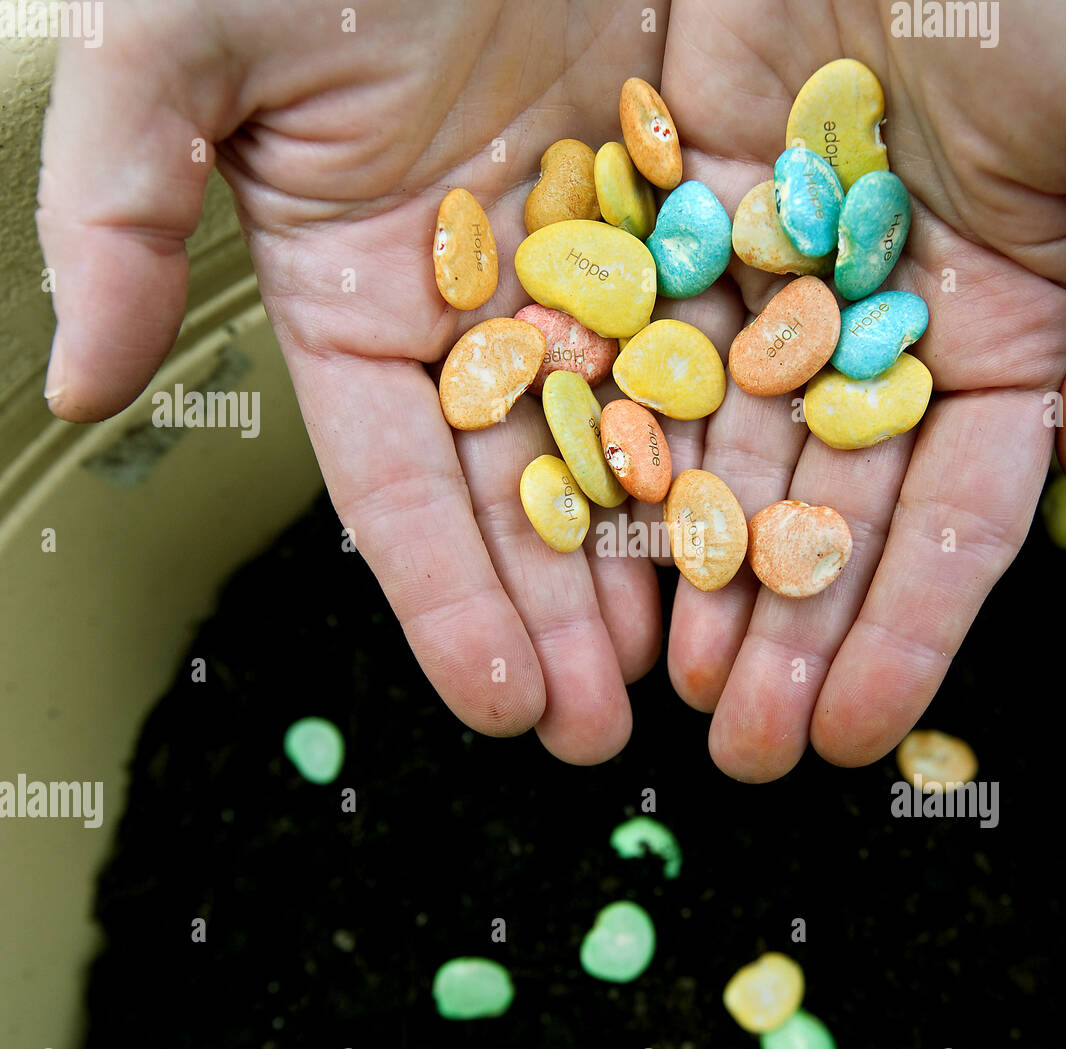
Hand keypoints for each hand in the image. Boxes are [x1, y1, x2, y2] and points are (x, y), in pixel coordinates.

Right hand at [36, 0, 668, 763]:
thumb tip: (77, 381)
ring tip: (688, 672)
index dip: (444, 600)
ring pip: (627, 444)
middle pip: (524, 494)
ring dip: (654, 561)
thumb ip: (120, 213)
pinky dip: (733, 441)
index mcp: (356, 301)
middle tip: (600, 731)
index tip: (493, 703)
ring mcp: (584, 268)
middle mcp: (475, 309)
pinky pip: (717, 347)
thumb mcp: (176, 50)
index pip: (400, 489)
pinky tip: (756, 533)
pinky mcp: (678, 213)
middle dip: (560, 616)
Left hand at [659, 0, 1065, 779]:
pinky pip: (635, 354)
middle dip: (789, 635)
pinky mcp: (672, 211)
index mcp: (1006, 322)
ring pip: (719, 457)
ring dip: (696, 579)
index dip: (907, 630)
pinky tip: (595, 556)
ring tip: (665, 693)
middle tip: (745, 750)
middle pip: (824, 511)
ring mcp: (769, 274)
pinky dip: (615, 454)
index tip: (864, 734)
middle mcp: (879, 320)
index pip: (950, 517)